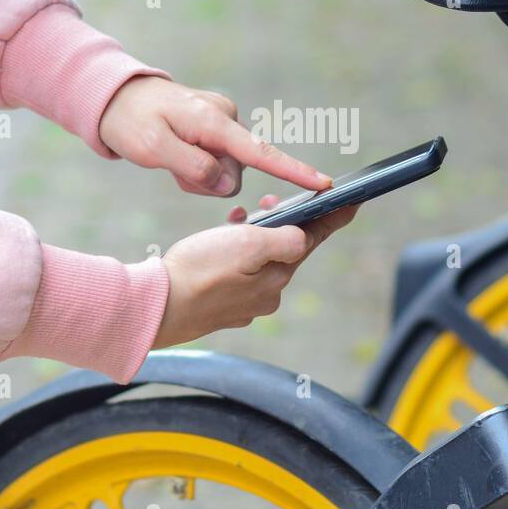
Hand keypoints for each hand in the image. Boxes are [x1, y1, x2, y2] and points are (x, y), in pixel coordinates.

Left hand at [100, 76, 330, 196]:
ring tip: (171, 157)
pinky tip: (177, 154)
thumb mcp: (153, 149)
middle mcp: (227, 118)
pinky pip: (217, 162)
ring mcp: (223, 123)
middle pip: (236, 173)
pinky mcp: (217, 129)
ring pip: (226, 171)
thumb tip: (227, 184)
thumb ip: (194, 168)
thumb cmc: (131, 122)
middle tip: (172, 169)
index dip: (294, 172)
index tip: (324, 184)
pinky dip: (197, 168)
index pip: (261, 154)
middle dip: (207, 181)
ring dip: (200, 175)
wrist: (116, 97)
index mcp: (214, 121)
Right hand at [154, 205, 357, 347]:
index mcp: (277, 276)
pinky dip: (235, 253)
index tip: (351, 202)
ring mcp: (244, 303)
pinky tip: (219, 243)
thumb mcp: (247, 244)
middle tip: (268, 201)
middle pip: (286, 249)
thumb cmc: (198, 272)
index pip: (313, 240)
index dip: (333, 218)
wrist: (156, 307)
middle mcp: (266, 295)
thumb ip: (284, 239)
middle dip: (281, 222)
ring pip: (260, 260)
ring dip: (254, 236)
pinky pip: (240, 274)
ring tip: (236, 220)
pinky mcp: (222, 306)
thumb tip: (303, 237)